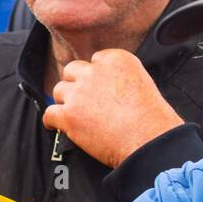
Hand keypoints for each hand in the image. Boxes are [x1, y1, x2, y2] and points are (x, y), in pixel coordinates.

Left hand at [42, 49, 183, 168]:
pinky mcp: (68, 115)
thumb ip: (120, 78)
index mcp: (116, 60)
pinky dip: (52, 121)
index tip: (97, 86)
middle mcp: (95, 72)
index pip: (95, 59)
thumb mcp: (142, 83)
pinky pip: (49, 114)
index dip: (94, 75)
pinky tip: (57, 126)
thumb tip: (106, 86)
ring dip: (65, 102)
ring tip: (76, 115)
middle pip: (72, 71)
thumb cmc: (153, 120)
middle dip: (76, 85)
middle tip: (84, 100)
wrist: (150, 142)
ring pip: (59, 91)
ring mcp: (79, 93)